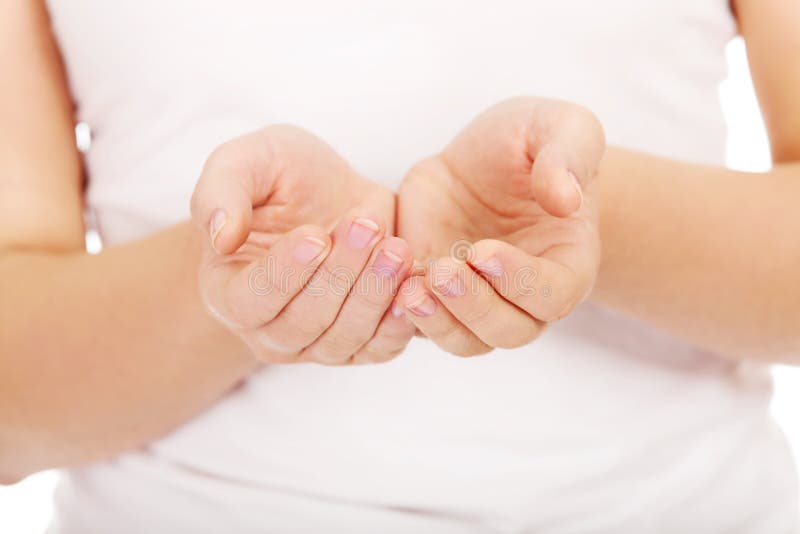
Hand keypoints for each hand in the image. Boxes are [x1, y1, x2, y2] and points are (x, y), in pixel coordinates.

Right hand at [191, 125, 414, 364]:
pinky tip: (414, 285)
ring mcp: (315, 344)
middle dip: (340, 274)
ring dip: (374, 293)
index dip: (284, 273)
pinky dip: (400, 321)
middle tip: (367, 227)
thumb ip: (220, 192)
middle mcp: (268, 330)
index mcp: (227, 292)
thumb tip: (220, 236)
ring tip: (396, 248)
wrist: (327, 196)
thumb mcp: (244, 163)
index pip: (251, 300)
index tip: (315, 236)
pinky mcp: (360, 345)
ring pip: (345, 335)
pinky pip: (381, 347)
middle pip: (304, 321)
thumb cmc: (278, 180)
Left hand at [396, 97, 604, 355]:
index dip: (520, 281)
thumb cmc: (534, 143)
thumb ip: (569, 156)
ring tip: (409, 290)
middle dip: (474, 308)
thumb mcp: (561, 128)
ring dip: (438, 323)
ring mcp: (478, 299)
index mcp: (568, 263)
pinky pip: (420, 322)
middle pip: (507, 331)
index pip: (552, 294)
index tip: (484, 250)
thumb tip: (565, 199)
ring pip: (464, 340)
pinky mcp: (434, 291)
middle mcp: (526, 296)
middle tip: (443, 271)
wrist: (486, 155)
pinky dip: (402, 312)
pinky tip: (383, 282)